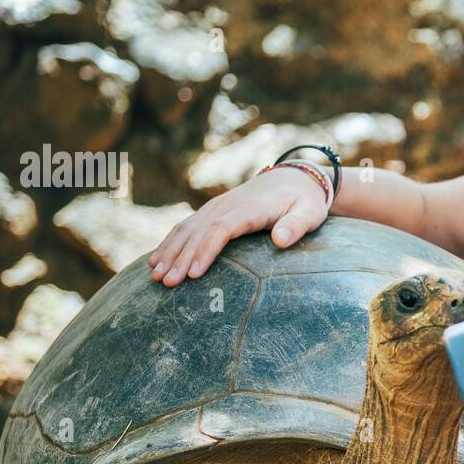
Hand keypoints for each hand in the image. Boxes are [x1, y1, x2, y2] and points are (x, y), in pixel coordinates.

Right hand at [148, 167, 330, 285]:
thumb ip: (295, 226)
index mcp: (249, 208)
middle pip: (198, 231)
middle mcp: (228, 205)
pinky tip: (156, 260)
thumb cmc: (305, 202)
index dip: (205, 251)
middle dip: (180, 258)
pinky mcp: (213, 211)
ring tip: (155, 275)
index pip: (221, 229)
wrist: (295, 179)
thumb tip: (279, 240)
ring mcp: (217, 207)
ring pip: (187, 228)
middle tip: (167, 283)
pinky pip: (187, 226)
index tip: (194, 274)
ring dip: (169, 251)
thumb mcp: (309, 213)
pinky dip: (170, 242)